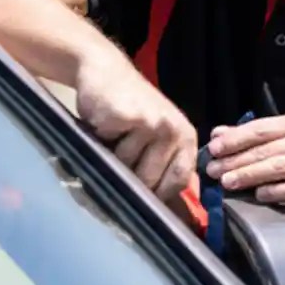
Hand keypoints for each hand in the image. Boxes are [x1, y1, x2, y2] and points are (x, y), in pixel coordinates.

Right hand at [74, 49, 196, 204]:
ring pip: (125, 167)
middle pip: (149, 181)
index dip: (158, 193)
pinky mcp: (128, 117)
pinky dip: (99, 140)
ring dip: (110, 156)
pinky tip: (103, 124)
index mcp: (186, 137)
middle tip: (119, 153)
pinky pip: (108, 149)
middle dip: (129, 175)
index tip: (141, 192)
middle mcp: (173, 130)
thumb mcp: (154, 135)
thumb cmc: (129, 109)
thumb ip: (162, 165)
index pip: (178, 182)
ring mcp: (152, 123)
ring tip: (111, 135)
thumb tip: (161, 214)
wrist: (104, 70)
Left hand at [204, 115, 284, 206]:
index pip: (261, 128)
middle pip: (267, 149)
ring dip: (250, 174)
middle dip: (236, 160)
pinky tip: (259, 195)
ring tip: (228, 183)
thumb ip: (248, 139)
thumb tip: (217, 134)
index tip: (213, 149)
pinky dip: (277, 191)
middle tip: (213, 170)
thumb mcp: (278, 146)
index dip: (235, 138)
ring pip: (279, 166)